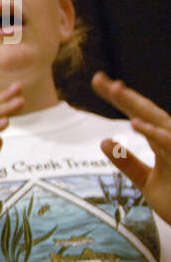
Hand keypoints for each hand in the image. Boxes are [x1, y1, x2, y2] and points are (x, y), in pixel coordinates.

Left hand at [92, 71, 170, 222]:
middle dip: (123, 95)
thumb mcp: (147, 182)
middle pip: (145, 112)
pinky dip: (154, 133)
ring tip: (115, 90)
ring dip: (136, 106)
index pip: (137, 115)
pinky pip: (169, 144)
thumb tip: (104, 141)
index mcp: (162, 141)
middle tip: (99, 79)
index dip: (119, 98)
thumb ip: (127, 163)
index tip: (98, 81)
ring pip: (158, 121)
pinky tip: (135, 123)